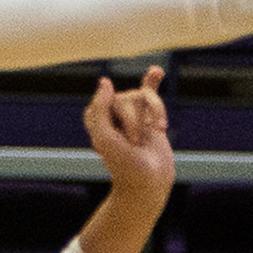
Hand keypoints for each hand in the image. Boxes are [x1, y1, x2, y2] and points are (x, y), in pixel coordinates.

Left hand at [84, 66, 174, 207]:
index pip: (107, 100)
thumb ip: (100, 109)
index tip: (119, 141)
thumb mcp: (105, 138)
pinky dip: (153, 81)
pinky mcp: (149, 115)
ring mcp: (132, 112)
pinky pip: (150, 92)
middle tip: (136, 143)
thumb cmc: (124, 164)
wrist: (149, 181)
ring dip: (153, 116)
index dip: (119, 119)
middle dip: (136, 120)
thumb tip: (105, 81)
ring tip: (152, 134)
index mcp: (96, 118)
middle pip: (128, 97)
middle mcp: (112, 113)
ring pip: (145, 96)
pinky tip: (156, 72)